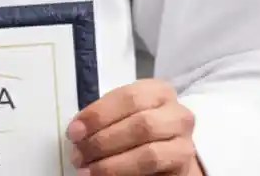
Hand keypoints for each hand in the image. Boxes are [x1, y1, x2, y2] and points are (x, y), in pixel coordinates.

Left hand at [66, 79, 201, 175]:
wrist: (164, 153)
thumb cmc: (135, 129)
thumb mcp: (121, 115)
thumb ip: (104, 118)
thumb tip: (77, 132)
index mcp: (159, 91)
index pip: (128, 97)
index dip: (98, 115)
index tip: (74, 132)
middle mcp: (178, 114)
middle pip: (140, 125)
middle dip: (103, 142)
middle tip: (78, 155)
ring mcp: (184, 143)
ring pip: (149, 154)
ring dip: (112, 164)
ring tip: (87, 170)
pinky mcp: (184, 169)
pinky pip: (153, 173)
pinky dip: (124, 174)